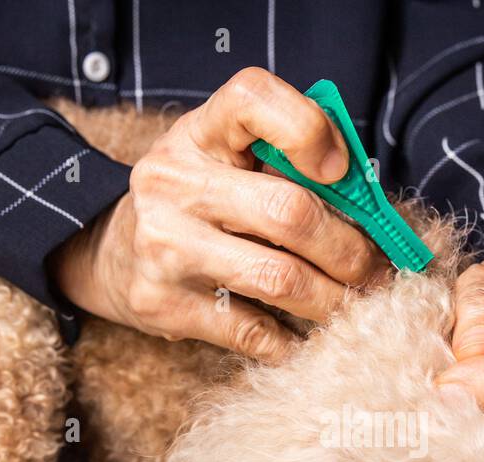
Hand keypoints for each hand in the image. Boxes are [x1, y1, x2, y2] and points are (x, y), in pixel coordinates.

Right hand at [53, 68, 382, 360]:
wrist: (108, 253)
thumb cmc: (201, 201)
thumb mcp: (230, 160)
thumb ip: (292, 165)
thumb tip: (374, 209)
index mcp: (200, 133)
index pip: (252, 98)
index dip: (308, 129)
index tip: (340, 170)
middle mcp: (173, 181)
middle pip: (289, 212)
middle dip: (349, 250)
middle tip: (374, 273)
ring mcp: (163, 245)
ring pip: (278, 279)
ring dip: (333, 301)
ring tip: (354, 306)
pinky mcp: (161, 304)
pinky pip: (250, 331)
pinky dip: (290, 341)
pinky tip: (304, 337)